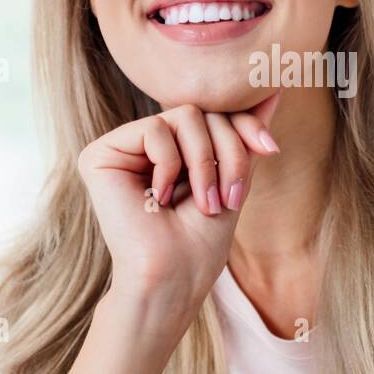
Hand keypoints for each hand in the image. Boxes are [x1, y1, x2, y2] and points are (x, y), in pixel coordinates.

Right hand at [77, 92, 281, 334]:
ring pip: (183, 115)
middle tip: (228, 197)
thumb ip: (244, 139)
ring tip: (202, 202)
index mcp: (173, 151)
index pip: (213, 115)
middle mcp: (145, 145)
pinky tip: (159, 198)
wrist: (172, 279)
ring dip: (204, 162)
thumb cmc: (199, 244)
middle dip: (228, 152)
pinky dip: (170, 164)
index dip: (245, 125)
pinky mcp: (101, 154)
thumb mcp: (233, 181)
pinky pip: (154, 129)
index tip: (270, 148)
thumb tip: (272, 94)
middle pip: (202, 112)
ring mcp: (122, 147)